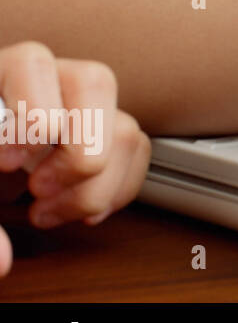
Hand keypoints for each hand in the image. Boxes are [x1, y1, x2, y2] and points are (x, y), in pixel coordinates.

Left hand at [0, 41, 151, 276]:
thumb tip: (1, 259)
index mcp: (1, 73)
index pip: (32, 63)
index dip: (29, 114)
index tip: (6, 161)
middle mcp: (49, 79)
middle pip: (96, 83)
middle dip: (76, 148)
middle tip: (39, 188)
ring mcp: (82, 106)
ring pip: (124, 125)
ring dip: (95, 184)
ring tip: (50, 211)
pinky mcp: (104, 133)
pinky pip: (138, 153)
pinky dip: (117, 190)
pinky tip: (81, 211)